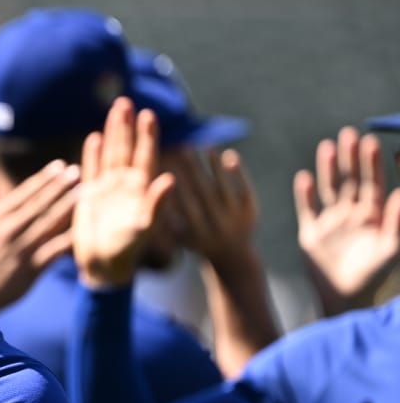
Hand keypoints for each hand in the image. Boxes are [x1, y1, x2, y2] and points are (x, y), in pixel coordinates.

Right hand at [0, 160, 78, 317]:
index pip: (24, 193)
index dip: (43, 179)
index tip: (59, 166)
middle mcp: (9, 230)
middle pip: (39, 204)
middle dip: (59, 186)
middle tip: (76, 170)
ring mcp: (21, 249)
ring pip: (49, 222)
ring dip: (68, 205)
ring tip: (84, 190)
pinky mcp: (31, 267)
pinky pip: (54, 249)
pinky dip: (68, 238)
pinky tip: (83, 228)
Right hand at [72, 97, 175, 288]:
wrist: (103, 265)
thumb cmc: (128, 250)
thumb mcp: (145, 226)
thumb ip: (157, 203)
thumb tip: (171, 178)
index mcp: (141, 189)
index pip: (146, 155)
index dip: (147, 135)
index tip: (149, 114)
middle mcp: (126, 185)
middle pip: (127, 148)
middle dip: (127, 125)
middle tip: (127, 101)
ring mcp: (108, 188)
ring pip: (110, 153)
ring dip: (112, 132)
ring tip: (115, 110)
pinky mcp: (90, 196)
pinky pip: (92, 169)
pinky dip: (92, 154)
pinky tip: (92, 137)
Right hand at [162, 147, 259, 269]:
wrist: (232, 258)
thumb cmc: (197, 242)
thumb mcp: (179, 236)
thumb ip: (168, 218)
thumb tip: (151, 190)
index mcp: (197, 234)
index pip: (186, 203)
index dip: (177, 182)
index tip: (168, 162)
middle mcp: (218, 226)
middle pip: (204, 192)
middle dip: (194, 168)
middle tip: (184, 147)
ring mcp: (237, 219)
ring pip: (225, 187)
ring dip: (215, 165)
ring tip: (207, 144)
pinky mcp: (252, 212)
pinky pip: (245, 188)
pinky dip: (237, 172)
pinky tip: (229, 155)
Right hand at [293, 127, 399, 314]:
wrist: (345, 299)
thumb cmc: (376, 275)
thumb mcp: (391, 247)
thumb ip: (397, 220)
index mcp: (374, 217)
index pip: (374, 184)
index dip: (374, 164)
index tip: (375, 142)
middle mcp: (352, 215)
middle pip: (351, 180)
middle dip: (351, 158)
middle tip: (351, 133)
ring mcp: (331, 223)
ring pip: (329, 189)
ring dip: (328, 168)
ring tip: (327, 145)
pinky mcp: (311, 234)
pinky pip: (307, 209)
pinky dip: (305, 194)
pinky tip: (304, 177)